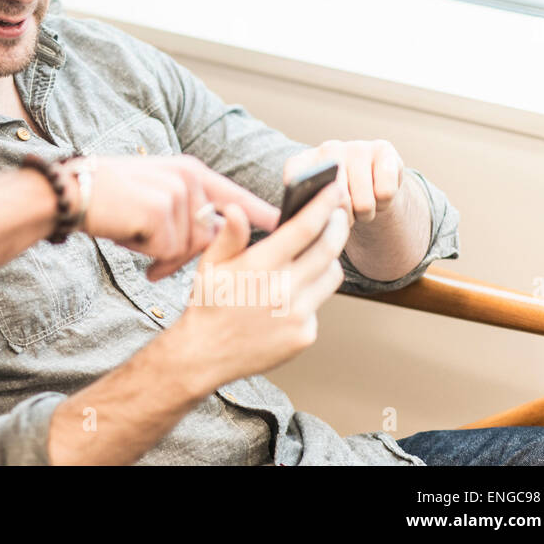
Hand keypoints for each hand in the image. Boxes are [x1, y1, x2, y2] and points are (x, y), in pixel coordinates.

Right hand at [78, 154, 281, 280]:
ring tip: (137, 242)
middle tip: (163, 266)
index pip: (234, 196)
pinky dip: (150, 254)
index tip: (286, 227)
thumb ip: (187, 208)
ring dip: (164, 255)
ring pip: (189, 246)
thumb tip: (214, 233)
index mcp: (190, 171)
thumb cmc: (108, 197)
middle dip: (187, 253)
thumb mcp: (155, 192)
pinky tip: (131, 240)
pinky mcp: (161, 212)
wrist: (69, 192)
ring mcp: (176, 194)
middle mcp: (188, 178)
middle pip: (210, 233)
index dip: (260, 214)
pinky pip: (169, 250)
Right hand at [170, 181, 349, 392]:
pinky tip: (293, 293)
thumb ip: (229, 236)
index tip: (333, 189)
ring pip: (331, 277)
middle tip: (339, 213)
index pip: (303, 228)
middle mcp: (283, 290)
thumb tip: (236, 208)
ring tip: (317, 252)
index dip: (323, 205)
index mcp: (259, 267)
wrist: (205, 354)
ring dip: (328, 260)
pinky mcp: (304, 335)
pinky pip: (319, 306)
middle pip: (328, 249)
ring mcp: (297, 315)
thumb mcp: (209, 265)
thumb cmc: (207, 304)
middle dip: (338, 226)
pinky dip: (312, 294)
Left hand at [283, 139, 404, 228]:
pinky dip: (385, 203)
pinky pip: (386, 192)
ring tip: (362, 208)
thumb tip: (305, 219)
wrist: (373, 190)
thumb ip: (307, 210)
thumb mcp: (318, 208)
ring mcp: (356, 147)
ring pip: (364, 203)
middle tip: (346, 217)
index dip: (309, 209)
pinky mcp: (383, 149)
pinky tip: (378, 196)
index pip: (295, 185)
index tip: (317, 220)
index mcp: (301, 163)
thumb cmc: (339, 203)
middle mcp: (327, 149)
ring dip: (366, 214)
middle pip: (335, 200)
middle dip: (344, 219)